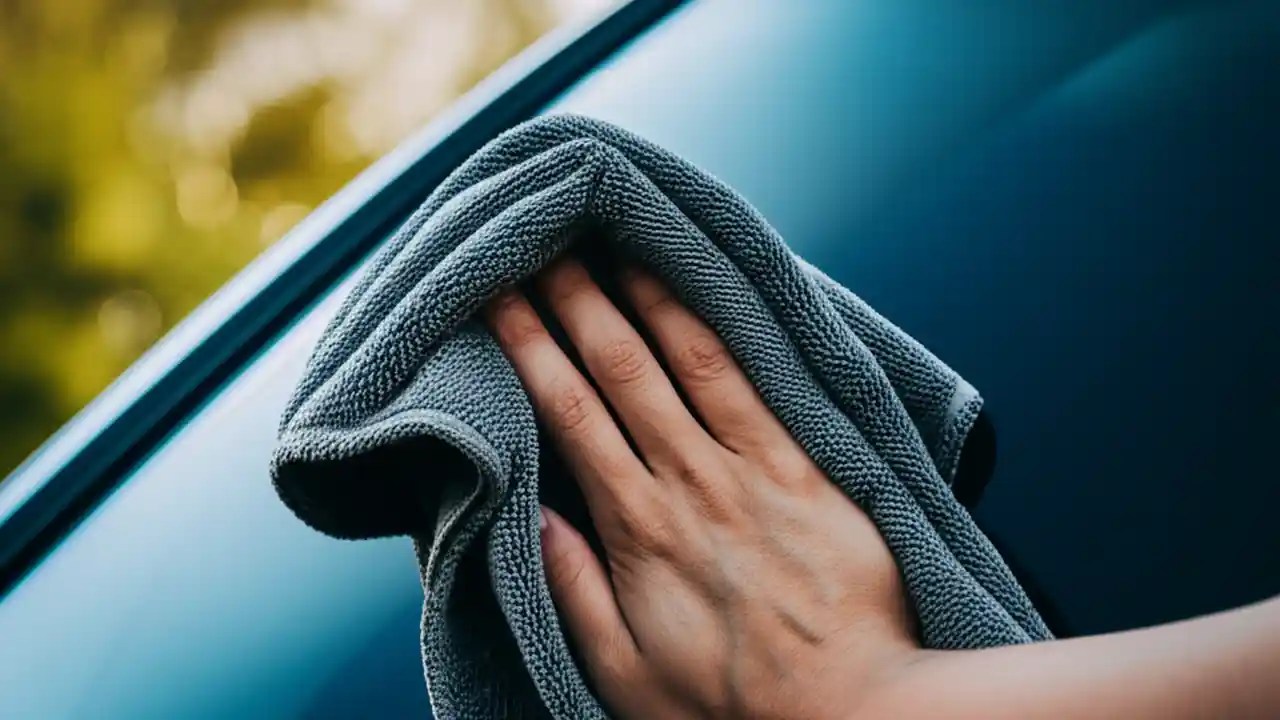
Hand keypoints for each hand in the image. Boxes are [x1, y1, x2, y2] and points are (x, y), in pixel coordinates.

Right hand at [485, 258, 919, 718]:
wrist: (857, 714)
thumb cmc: (734, 704)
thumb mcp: (624, 675)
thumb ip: (572, 592)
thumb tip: (531, 518)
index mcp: (637, 529)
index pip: (569, 413)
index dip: (529, 348)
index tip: (498, 299)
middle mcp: (690, 482)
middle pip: (619, 369)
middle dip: (575, 299)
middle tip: (543, 244)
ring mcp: (753, 468)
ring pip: (687, 358)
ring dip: (644, 294)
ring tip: (613, 239)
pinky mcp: (808, 468)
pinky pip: (760, 382)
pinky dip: (724, 329)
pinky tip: (703, 289)